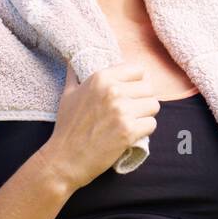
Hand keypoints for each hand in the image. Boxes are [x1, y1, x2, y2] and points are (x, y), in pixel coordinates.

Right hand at [40, 60, 160, 192]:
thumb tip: (72, 60)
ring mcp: (122, 111)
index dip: (138, 82)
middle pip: (149, 88)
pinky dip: (144, 131)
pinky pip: (152, 124)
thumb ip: (75, 75)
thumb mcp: (68, 94)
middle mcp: (113, 91)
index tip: (132, 93)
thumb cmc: (67, 127)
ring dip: (145, 115)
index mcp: (101, 78)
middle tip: (131, 112)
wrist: (64, 159)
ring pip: (154, 105)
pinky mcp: (128, 131)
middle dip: (143, 100)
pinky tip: (130, 135)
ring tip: (131, 123)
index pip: (139, 70)